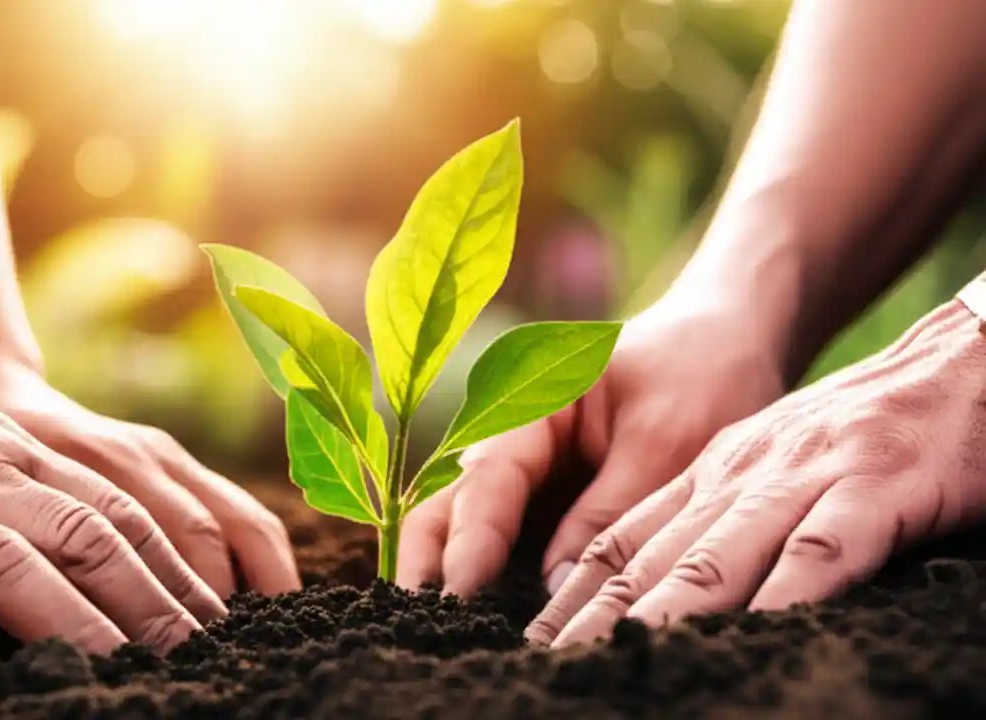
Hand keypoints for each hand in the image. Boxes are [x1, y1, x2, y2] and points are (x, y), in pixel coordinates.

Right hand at [0, 345, 228, 658]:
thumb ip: (28, 488)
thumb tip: (116, 559)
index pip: (112, 507)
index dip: (172, 566)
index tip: (219, 617)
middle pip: (78, 536)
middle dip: (149, 602)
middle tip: (198, 656)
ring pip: (3, 565)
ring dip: (75, 626)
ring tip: (126, 678)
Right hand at [396, 295, 785, 596]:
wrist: (730, 342)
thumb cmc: (701, 375)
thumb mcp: (666, 440)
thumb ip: (609, 511)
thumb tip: (555, 589)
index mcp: (533, 402)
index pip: (488, 475)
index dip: (471, 537)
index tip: (457, 592)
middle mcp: (514, 440)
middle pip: (451, 502)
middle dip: (432, 560)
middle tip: (424, 623)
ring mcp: (529, 474)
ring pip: (468, 527)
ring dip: (455, 575)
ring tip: (448, 634)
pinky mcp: (551, 503)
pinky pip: (511, 544)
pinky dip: (498, 581)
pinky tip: (497, 624)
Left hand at [528, 300, 985, 646]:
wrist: (956, 365)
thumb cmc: (864, 430)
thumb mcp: (772, 463)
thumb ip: (720, 517)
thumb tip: (657, 586)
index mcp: (713, 470)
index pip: (623, 538)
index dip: (573, 591)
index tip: (534, 637)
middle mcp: (743, 474)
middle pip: (651, 555)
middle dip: (593, 614)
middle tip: (546, 661)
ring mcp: (805, 478)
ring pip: (718, 554)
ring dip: (663, 613)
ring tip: (619, 658)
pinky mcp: (875, 487)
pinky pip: (823, 549)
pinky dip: (783, 594)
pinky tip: (752, 632)